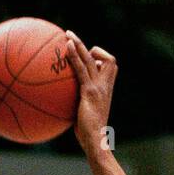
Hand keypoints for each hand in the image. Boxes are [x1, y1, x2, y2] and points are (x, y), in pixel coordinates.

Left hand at [67, 31, 117, 149]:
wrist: (95, 140)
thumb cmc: (89, 134)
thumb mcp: (86, 116)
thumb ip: (80, 105)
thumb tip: (63, 104)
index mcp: (106, 90)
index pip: (110, 67)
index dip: (100, 59)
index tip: (88, 59)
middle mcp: (105, 86)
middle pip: (107, 60)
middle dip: (90, 48)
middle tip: (71, 37)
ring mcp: (98, 88)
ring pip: (92, 59)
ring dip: (80, 44)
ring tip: (68, 34)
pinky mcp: (89, 91)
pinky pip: (81, 69)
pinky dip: (74, 56)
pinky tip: (65, 48)